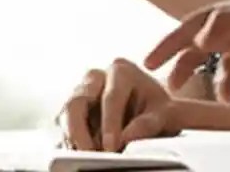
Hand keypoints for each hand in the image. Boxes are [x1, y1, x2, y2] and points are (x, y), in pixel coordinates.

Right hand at [58, 59, 182, 151]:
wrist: (152, 116)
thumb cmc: (159, 111)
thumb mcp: (166, 115)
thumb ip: (149, 123)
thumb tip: (127, 137)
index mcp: (121, 71)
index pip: (111, 97)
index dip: (110, 123)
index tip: (112, 146)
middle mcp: (95, 79)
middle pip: (76, 102)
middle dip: (79, 131)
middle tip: (89, 154)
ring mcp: (79, 95)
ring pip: (65, 116)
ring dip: (72, 140)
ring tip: (84, 158)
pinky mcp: (71, 115)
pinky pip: (63, 130)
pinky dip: (70, 144)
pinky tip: (80, 157)